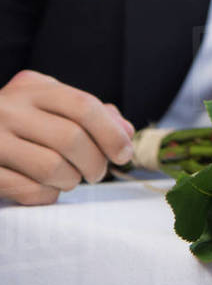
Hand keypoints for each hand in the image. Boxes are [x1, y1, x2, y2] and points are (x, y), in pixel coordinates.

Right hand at [0, 70, 134, 205]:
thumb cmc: (18, 121)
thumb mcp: (47, 104)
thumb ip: (89, 112)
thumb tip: (126, 132)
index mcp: (31, 89)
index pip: (83, 106)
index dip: (111, 133)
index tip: (124, 153)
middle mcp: (10, 110)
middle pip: (71, 138)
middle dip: (96, 162)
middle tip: (98, 172)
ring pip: (52, 167)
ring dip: (72, 180)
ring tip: (71, 178)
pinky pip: (29, 191)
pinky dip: (48, 195)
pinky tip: (47, 188)